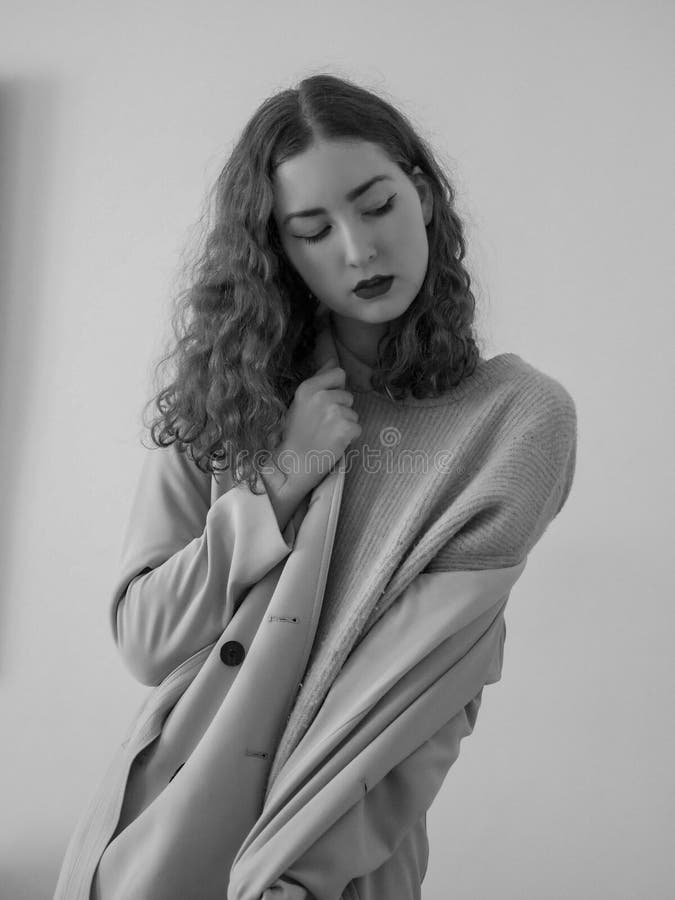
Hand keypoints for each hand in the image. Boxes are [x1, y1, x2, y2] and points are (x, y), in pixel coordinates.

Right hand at [276, 357, 360, 492]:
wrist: (294, 464)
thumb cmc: (296, 434)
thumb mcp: (301, 401)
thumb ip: (319, 380)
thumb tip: (332, 360)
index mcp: (308, 387)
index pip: (339, 373)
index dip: (336, 388)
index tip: (326, 402)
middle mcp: (321, 397)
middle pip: (348, 396)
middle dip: (341, 409)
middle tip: (323, 424)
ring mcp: (335, 412)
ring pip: (353, 413)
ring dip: (344, 424)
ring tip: (326, 434)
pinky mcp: (346, 428)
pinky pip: (357, 428)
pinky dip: (349, 438)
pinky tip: (333, 443)